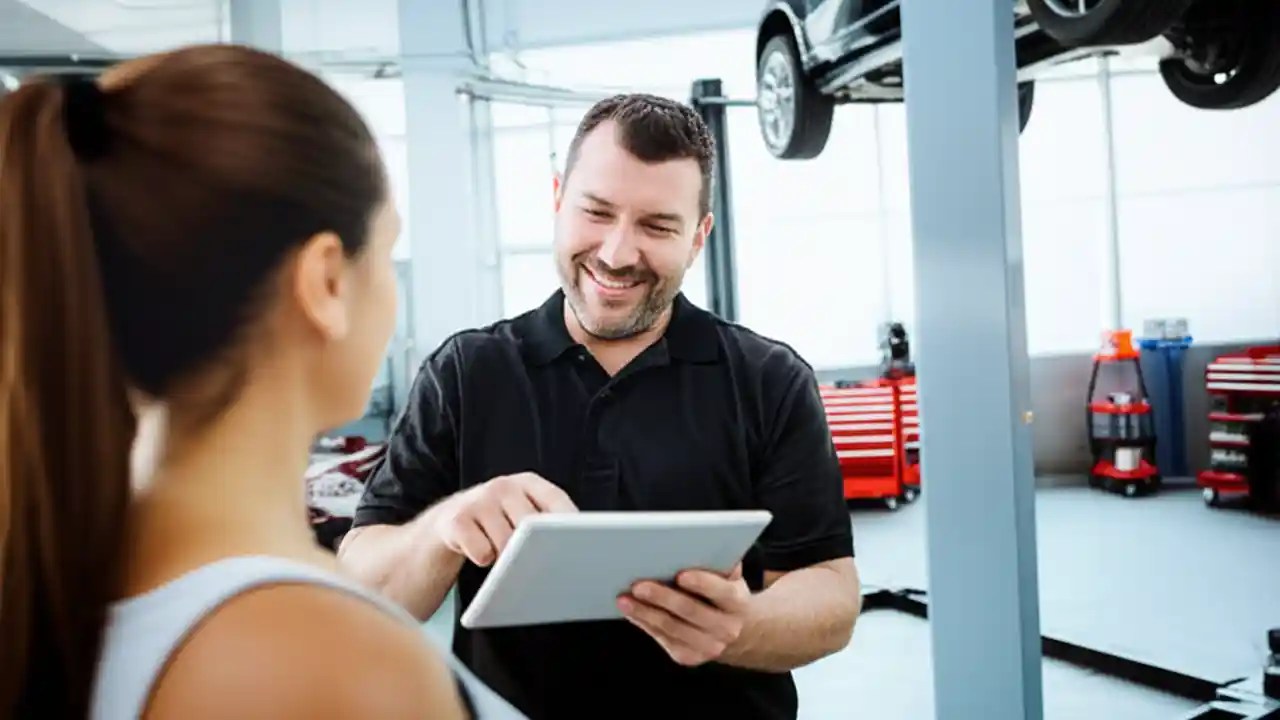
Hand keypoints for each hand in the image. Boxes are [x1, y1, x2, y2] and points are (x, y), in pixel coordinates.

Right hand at [431, 472, 575, 566]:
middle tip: (535, 560)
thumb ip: (549, 521)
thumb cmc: (500, 521)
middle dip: (535, 548)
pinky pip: (482, 553)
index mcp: (528, 482)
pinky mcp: (457, 520)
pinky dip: (484, 560)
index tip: (578, 545)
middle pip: (531, 525)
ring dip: (508, 559)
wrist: (450, 521)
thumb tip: (578, 549)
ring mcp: (479, 500)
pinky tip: (481, 551)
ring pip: (506, 543)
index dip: (569, 524)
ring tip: (501, 551)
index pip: (556, 500)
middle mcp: (504, 486)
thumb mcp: (524, 512)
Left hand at [617, 563, 751, 666]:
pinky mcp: (688, 657)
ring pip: (671, 628)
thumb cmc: (726, 595)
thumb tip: (695, 545)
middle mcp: (726, 628)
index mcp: (737, 603)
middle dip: (662, 598)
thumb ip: (720, 563)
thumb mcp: (731, 578)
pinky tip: (631, 612)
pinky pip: (662, 638)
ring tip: (624, 599)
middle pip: (690, 611)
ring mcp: (708, 647)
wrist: (740, 633)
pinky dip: (645, 623)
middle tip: (638, 585)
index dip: (702, 583)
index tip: (680, 574)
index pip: (721, 592)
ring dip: (645, 613)